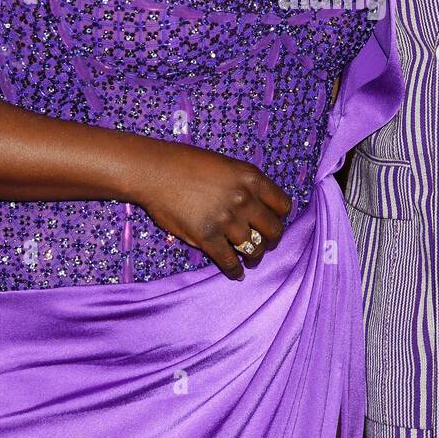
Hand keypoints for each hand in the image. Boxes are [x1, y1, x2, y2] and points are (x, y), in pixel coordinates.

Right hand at [132, 142, 291, 280]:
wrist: (155, 172)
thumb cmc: (187, 164)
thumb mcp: (226, 166)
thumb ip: (245, 185)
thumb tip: (259, 207)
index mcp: (251, 178)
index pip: (283, 205)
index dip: (280, 216)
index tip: (273, 221)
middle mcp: (244, 199)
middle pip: (273, 230)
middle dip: (271, 239)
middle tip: (265, 243)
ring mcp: (226, 220)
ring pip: (255, 249)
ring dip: (254, 257)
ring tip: (251, 259)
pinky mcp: (207, 238)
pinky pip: (229, 262)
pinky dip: (235, 271)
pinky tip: (236, 273)